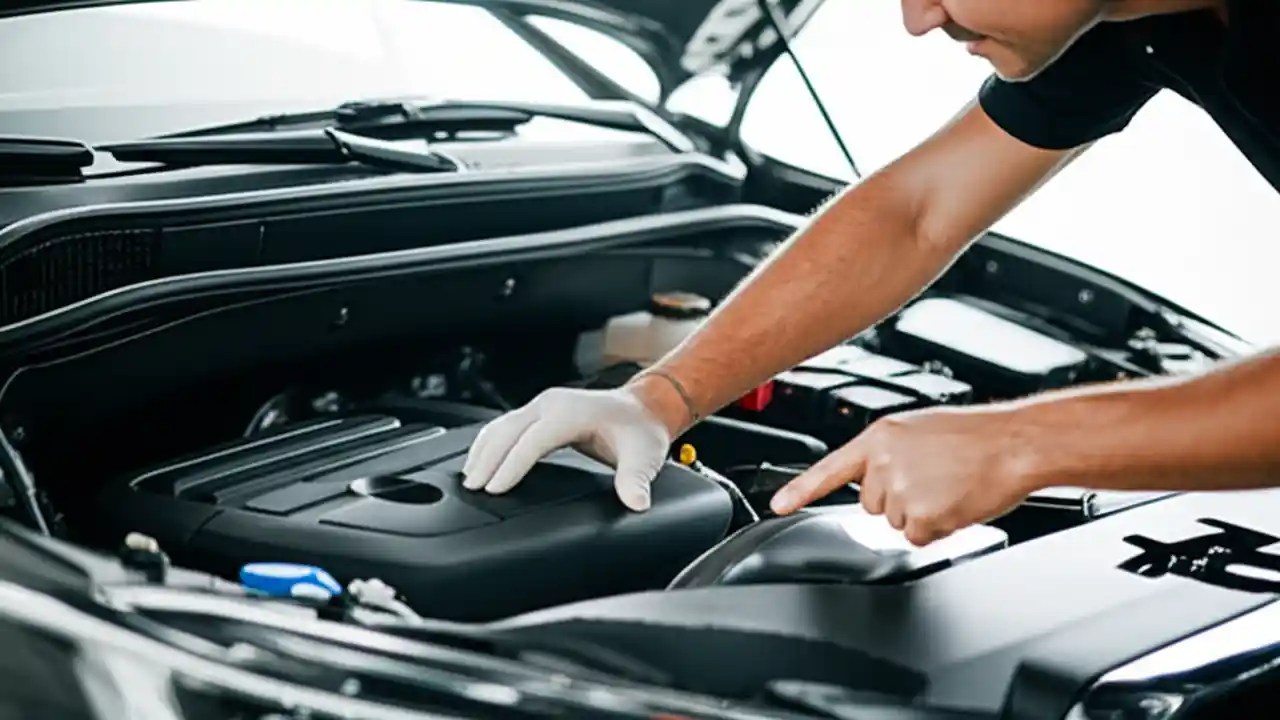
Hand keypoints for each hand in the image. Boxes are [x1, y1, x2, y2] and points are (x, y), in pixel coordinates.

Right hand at [461, 383, 680, 510]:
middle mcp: (552, 403)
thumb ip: (636, 480)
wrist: (643, 409)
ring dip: (483, 451)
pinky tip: (480, 460)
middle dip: (488, 460)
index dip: (512, 465)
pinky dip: (490, 444)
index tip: (495, 488)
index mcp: (571, 411)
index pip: (532, 440)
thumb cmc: (640, 430)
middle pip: (508, 431)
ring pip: (501, 426)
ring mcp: (543, 405)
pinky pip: (505, 426)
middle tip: (473, 488)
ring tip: (469, 478)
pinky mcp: (538, 412)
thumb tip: (636, 502)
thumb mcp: (644, 456)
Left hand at [768, 405, 1041, 545]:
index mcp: (880, 436)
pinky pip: (918, 537)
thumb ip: (889, 454)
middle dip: (900, 500)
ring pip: (895, 523)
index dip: (800, 491)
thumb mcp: (919, 432)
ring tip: (949, 487)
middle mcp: (882, 462)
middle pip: (871, 505)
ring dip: (922, 514)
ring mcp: (899, 490)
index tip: (777, 506)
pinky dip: (938, 529)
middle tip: (934, 480)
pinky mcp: (920, 516)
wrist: (1015, 442)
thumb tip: (877, 479)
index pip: (829, 469)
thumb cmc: (977, 437)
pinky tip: (955, 503)